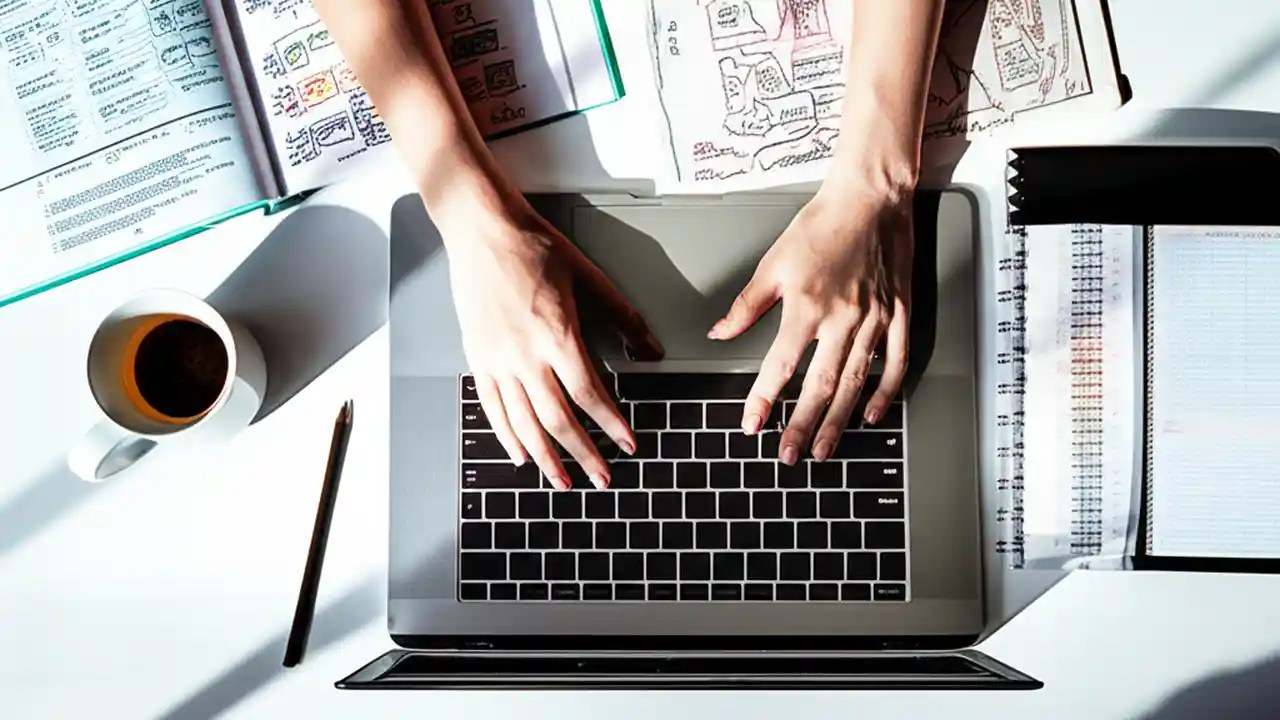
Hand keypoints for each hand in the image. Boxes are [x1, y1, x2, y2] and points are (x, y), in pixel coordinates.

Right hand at [443, 202, 662, 489]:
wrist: (482, 229)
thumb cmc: (533, 246)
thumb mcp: (589, 277)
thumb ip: (623, 318)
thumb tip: (650, 349)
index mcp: (557, 334)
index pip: (589, 394)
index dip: (612, 423)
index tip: (628, 443)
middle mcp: (524, 354)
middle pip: (557, 419)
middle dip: (584, 454)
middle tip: (602, 477)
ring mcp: (497, 359)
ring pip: (524, 422)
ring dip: (546, 457)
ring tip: (564, 480)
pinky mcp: (478, 357)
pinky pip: (492, 407)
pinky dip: (507, 435)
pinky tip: (521, 454)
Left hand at [707, 187, 911, 463]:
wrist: (870, 197)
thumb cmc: (821, 225)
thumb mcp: (773, 264)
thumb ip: (746, 306)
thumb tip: (719, 334)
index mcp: (808, 307)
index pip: (781, 366)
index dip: (764, 399)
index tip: (753, 425)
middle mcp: (843, 319)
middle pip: (820, 386)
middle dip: (802, 426)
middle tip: (789, 456)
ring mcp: (875, 319)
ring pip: (856, 383)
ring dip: (838, 421)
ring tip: (823, 449)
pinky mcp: (898, 314)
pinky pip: (894, 362)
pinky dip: (884, 392)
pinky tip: (872, 415)